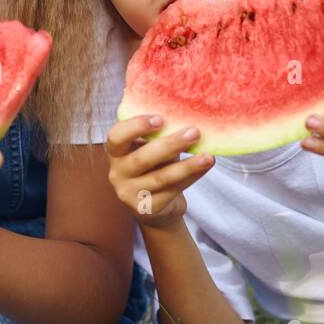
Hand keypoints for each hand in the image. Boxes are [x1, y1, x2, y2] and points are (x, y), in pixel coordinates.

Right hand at [105, 115, 213, 229]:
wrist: (155, 206)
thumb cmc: (154, 166)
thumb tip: (187, 115)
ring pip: (161, 177)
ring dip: (187, 165)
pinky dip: (191, 177)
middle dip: (170, 144)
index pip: (117, 136)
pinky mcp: (147, 209)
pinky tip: (205, 167)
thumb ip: (158, 134)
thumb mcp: (149, 148)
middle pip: (142, 158)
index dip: (136, 126)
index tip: (160, 118)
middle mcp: (117, 173)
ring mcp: (130, 193)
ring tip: (207, 156)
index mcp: (116, 152)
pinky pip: (173, 190)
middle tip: (194, 132)